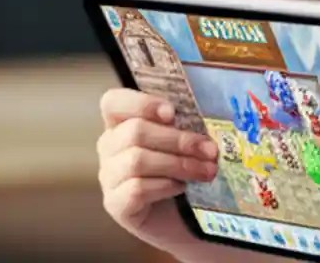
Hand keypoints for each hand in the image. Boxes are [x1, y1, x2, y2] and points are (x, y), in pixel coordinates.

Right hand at [97, 89, 219, 248]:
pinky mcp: (115, 205)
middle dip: (178, 140)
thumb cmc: (184, 172)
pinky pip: (136, 189)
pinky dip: (164, 186)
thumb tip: (203, 116)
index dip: (141, 103)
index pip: (113, 102)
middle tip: (210, 150)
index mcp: (121, 124)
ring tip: (206, 171)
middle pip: (134, 131)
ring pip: (136, 160)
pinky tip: (181, 187)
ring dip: (178, 164)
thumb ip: (183, 126)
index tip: (172, 113)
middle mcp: (109, 147)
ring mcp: (109, 177)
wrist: (186, 218)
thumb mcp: (184, 144)